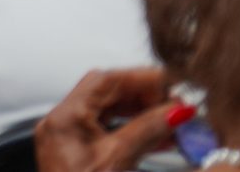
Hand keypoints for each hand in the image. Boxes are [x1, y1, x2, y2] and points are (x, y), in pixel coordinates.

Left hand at [35, 67, 178, 171]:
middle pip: (106, 93)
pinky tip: (162, 137)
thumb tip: (176, 110)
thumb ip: (147, 132)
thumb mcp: (119, 161)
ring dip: (143, 113)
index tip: (172, 84)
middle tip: (178, 102)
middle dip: (144, 95)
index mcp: (65, 119)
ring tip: (176, 119)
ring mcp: (68, 140)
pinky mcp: (78, 155)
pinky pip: (108, 132)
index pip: (104, 81)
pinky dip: (134, 130)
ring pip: (109, 113)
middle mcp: (61, 124)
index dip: (140, 79)